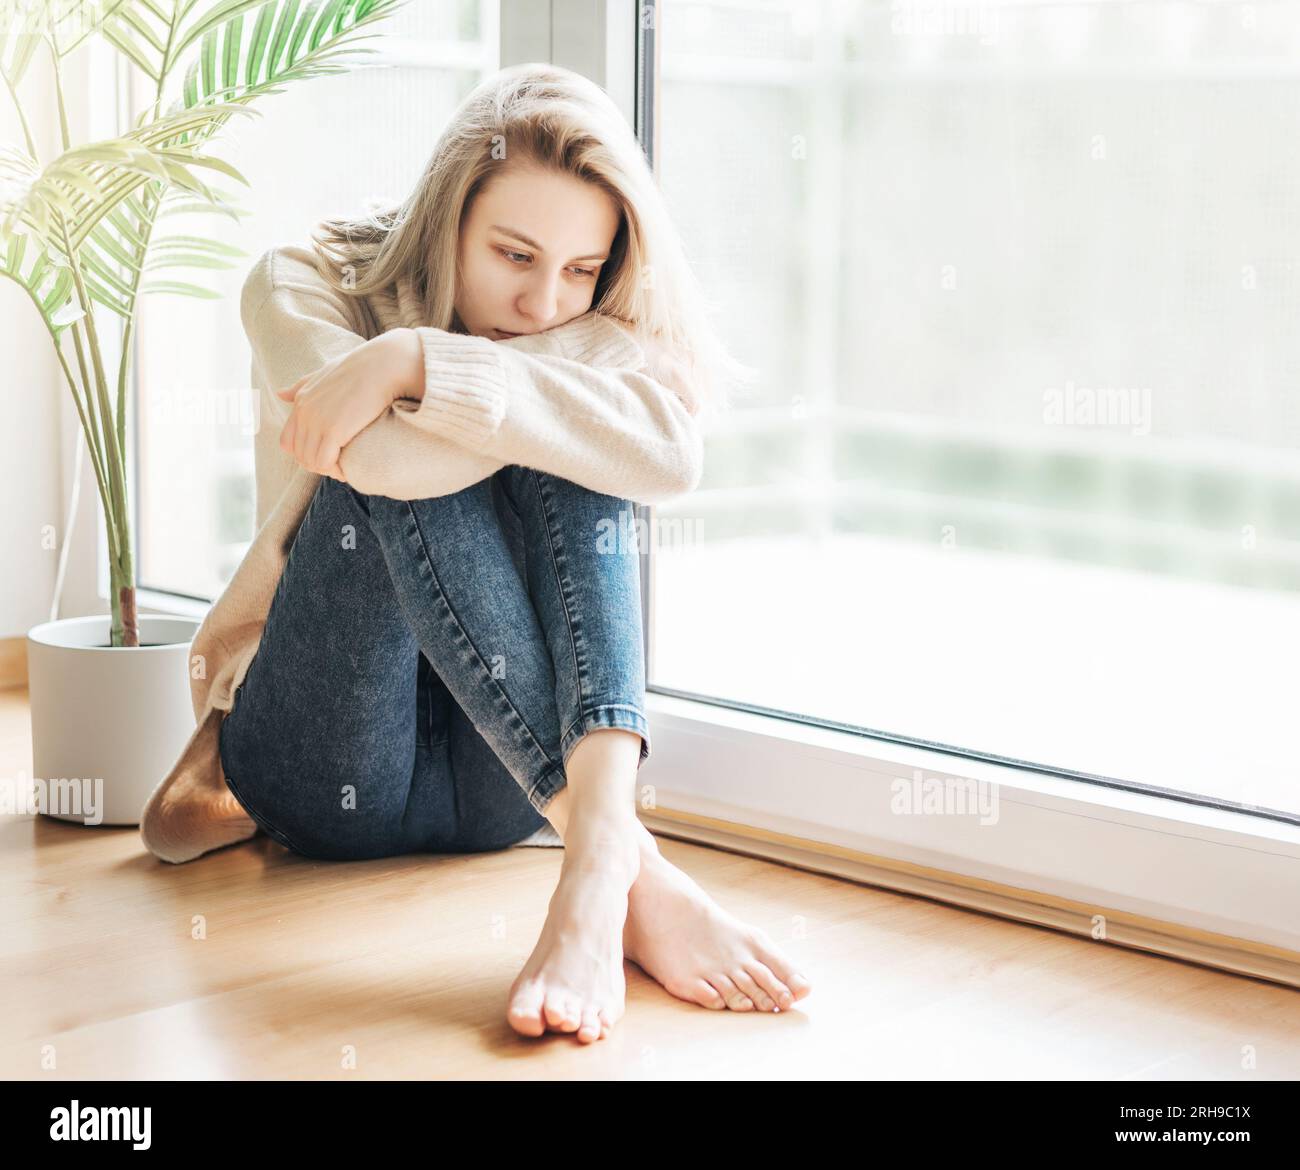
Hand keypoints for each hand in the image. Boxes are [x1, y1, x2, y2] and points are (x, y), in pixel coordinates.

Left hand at [276, 329, 421, 478]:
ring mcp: (316, 422)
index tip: (329, 454)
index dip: (306, 453)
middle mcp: (304, 412)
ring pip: (312, 463)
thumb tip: (279, 394)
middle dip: (319, 464)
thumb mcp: (326, 373)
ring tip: (346, 468)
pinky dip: (337, 471)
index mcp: (301, 400)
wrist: (384, 366)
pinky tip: (349, 469)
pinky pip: (326, 464)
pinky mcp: (333, 431)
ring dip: (329, 470)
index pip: (288, 442)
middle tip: (340, 465)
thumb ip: (302, 385)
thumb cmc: (363, 367)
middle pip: (300, 455)